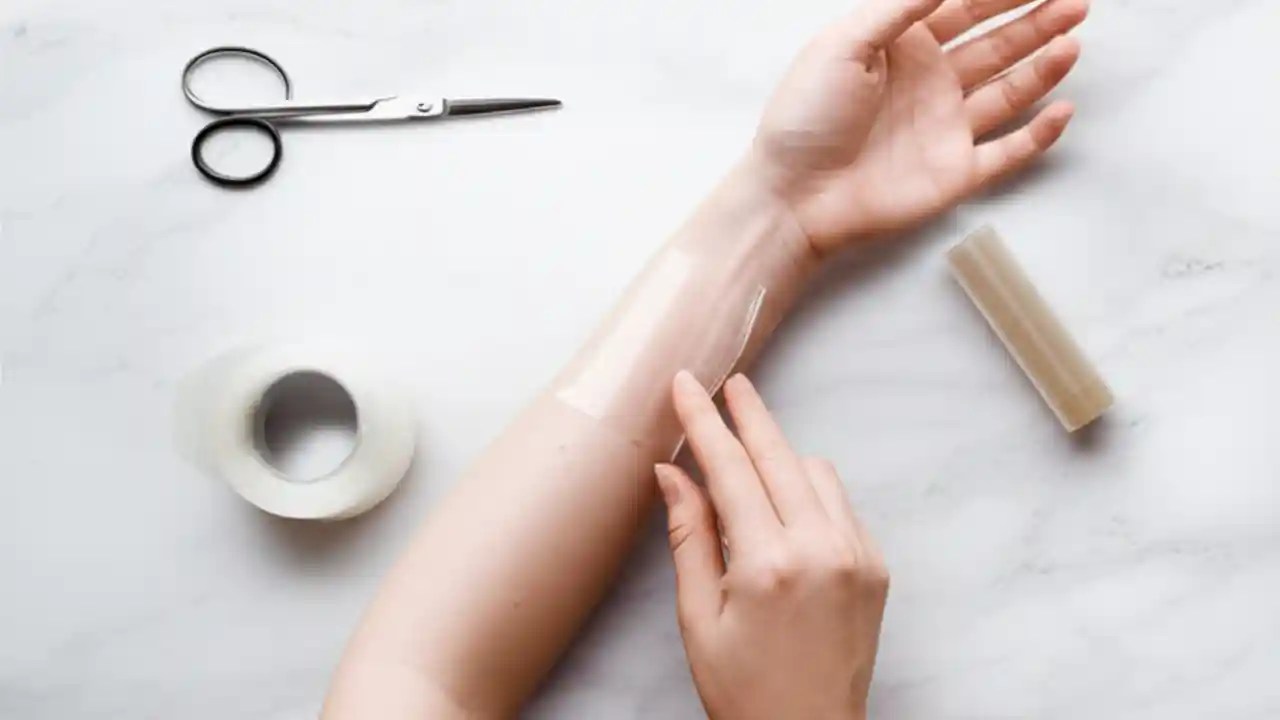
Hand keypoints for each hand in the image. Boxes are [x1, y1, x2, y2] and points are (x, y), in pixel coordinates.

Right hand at [656, 372, 888, 719]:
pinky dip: (810, 490)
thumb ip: (689, 536)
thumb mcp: (698, 618)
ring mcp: (856, 556)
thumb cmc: (743, 690)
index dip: (704, 422)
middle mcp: (820, 549)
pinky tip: (784, 501)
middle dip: (749, 413)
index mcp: (767, 564)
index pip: (729, 469)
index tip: (687, 385)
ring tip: (748, 454)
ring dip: (780, 454)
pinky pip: (841, 504)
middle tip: (728, 383)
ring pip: (815, 472)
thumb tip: (672, 473)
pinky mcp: (875, 567)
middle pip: (779, 455)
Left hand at [751, 0, 1088, 252]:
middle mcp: (929, 85)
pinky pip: (1007, 153)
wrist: (794, 195)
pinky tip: (1062, 110)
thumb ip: (899, 6)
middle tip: (1076, 1)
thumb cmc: (806, 117)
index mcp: (901, 50)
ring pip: (1008, 91)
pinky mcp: (954, 173)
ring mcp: (944, 129)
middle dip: (1036, 20)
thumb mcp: (844, 44)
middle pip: (995, 45)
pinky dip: (1037, 136)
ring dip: (1042, 66)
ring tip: (1072, 39)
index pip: (962, 9)